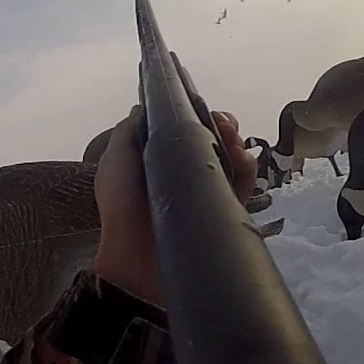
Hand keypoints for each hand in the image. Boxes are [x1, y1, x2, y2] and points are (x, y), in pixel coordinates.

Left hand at [91, 105, 257, 305]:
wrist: (135, 257)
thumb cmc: (121, 206)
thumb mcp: (115, 160)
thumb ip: (127, 131)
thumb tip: (142, 106)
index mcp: (163, 159)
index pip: (190, 130)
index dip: (200, 114)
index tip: (203, 106)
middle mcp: (188, 172)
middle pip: (217, 140)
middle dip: (225, 124)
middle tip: (224, 122)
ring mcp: (208, 192)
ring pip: (234, 160)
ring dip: (238, 141)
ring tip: (233, 136)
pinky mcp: (224, 211)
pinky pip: (243, 186)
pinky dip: (248, 168)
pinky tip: (243, 157)